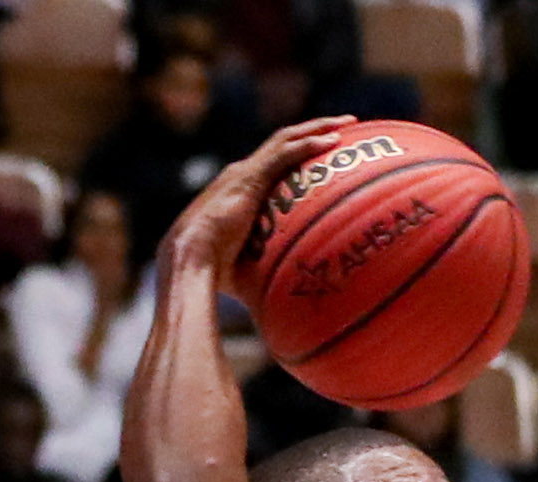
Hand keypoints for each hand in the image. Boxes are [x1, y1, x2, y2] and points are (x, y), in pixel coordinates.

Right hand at [164, 116, 358, 283]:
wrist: (190, 260)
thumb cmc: (213, 273)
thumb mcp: (245, 267)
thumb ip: (264, 270)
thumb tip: (282, 303)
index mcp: (239, 190)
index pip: (273, 165)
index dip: (297, 157)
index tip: (321, 157)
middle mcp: (241, 173)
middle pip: (284, 144)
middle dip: (313, 132)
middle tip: (343, 129)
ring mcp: (245, 172)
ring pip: (287, 138)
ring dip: (318, 128)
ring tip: (347, 123)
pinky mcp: (249, 176)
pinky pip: (286, 152)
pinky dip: (309, 144)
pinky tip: (333, 139)